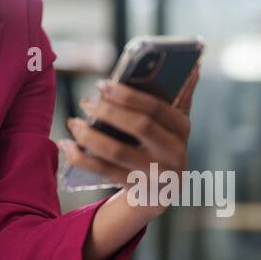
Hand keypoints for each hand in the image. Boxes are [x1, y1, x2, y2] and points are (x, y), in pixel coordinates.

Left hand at [59, 63, 200, 215]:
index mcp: (182, 129)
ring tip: (73, 123)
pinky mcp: (137, 190)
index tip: (102, 84)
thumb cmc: (161, 146)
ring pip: (118, 151)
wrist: (160, 193)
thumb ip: (180, 96)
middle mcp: (174, 153)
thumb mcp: (173, 125)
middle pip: (140, 126)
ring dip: (90, 135)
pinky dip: (82, 159)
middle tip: (86, 102)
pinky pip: (104, 172)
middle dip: (108, 111)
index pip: (156, 108)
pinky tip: (67, 145)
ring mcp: (157, 174)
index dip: (128, 95)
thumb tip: (193, 66)